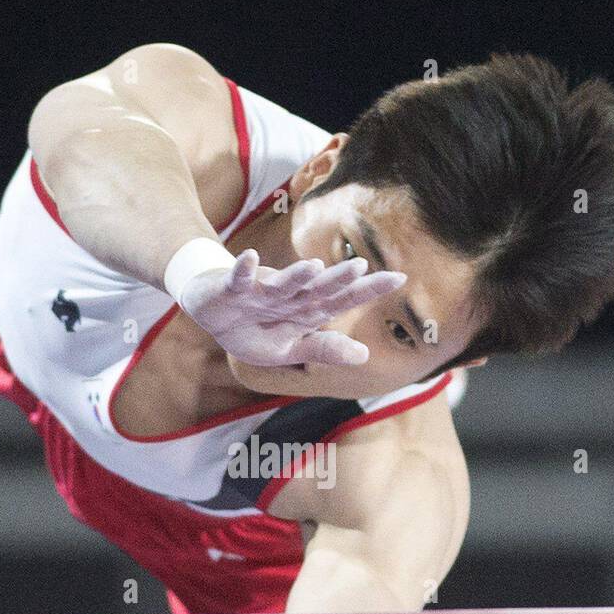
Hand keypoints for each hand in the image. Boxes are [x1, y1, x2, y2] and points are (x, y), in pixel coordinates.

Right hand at [178, 248, 406, 366]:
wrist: (213, 312)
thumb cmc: (255, 329)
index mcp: (307, 310)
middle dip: (337, 278)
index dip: (368, 289)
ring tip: (314, 267)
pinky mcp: (234, 287)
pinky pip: (239, 278)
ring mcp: (262, 290)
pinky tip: (249, 258)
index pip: (343, 299)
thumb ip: (323, 350)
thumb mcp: (290, 348)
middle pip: (318, 287)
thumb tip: (365, 355)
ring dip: (295, 274)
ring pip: (282, 282)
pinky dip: (243, 270)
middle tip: (361, 266)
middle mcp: (291, 295)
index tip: (400, 278)